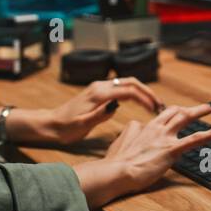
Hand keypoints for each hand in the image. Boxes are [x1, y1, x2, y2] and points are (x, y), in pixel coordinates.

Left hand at [5, 77, 163, 145]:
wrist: (51, 124)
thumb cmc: (66, 128)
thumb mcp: (82, 125)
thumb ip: (100, 115)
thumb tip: (117, 105)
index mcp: (98, 94)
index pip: (128, 91)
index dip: (144, 99)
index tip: (154, 109)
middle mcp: (100, 86)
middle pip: (131, 82)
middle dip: (147, 92)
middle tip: (159, 105)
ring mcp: (99, 87)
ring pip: (127, 83)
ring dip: (142, 91)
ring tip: (153, 104)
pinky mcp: (99, 92)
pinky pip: (121, 88)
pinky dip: (133, 93)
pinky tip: (139, 103)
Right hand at [72, 103, 210, 207]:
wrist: (115, 171)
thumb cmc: (116, 163)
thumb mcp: (120, 143)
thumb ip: (131, 133)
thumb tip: (135, 126)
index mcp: (144, 128)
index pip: (162, 116)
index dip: (173, 113)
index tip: (180, 112)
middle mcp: (156, 129)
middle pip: (176, 111)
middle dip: (190, 108)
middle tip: (205, 106)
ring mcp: (165, 138)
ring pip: (186, 118)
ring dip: (202, 111)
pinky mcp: (172, 150)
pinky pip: (197, 138)